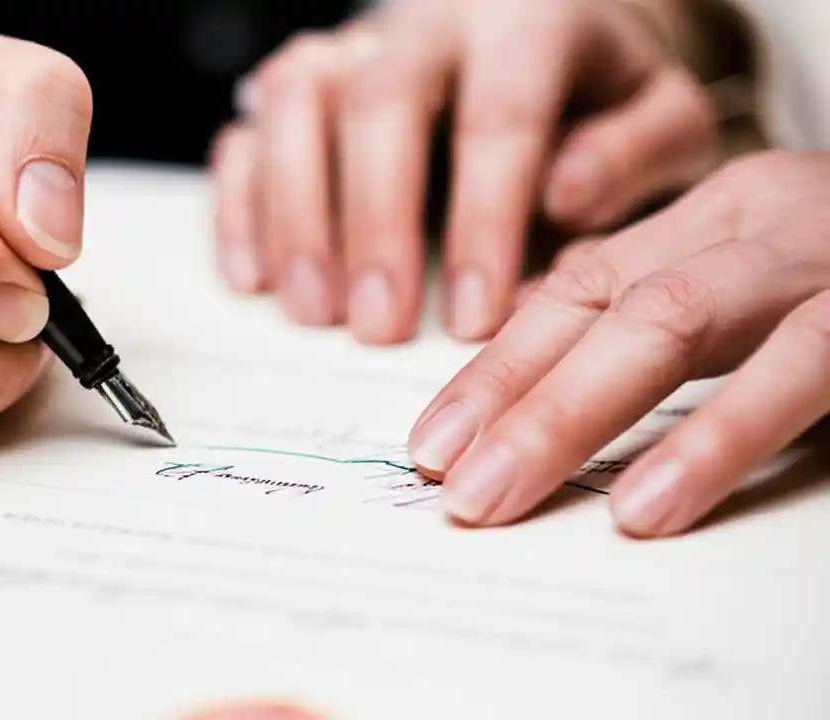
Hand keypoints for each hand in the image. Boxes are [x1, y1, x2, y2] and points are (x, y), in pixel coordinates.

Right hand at [211, 0, 717, 343]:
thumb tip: (564, 198)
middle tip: (377, 330)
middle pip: (378, 103)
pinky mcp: (298, 84)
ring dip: (294, 213)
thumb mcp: (662, 116)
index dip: (482, 219)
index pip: (498, 116)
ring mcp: (350, 49)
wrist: (539, 30)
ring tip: (310, 313)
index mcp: (526, 21)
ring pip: (295, 102)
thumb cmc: (601, 96)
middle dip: (373, 223)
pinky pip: (246, 129)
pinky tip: (253, 278)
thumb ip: (636, 152)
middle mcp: (425, 25)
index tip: (473, 319)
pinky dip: (240, 204)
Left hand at [407, 150, 829, 536]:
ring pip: (670, 323)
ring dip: (565, 416)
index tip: (433, 444)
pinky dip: (714, 439)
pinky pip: (798, 367)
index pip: (581, 288)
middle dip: (508, 398)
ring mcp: (821, 260)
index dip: (498, 369)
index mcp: (720, 218)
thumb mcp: (769, 286)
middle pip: (604, 305)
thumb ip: (674, 318)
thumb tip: (552, 374)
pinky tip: (645, 506)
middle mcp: (758, 226)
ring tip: (494, 499)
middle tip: (445, 489)